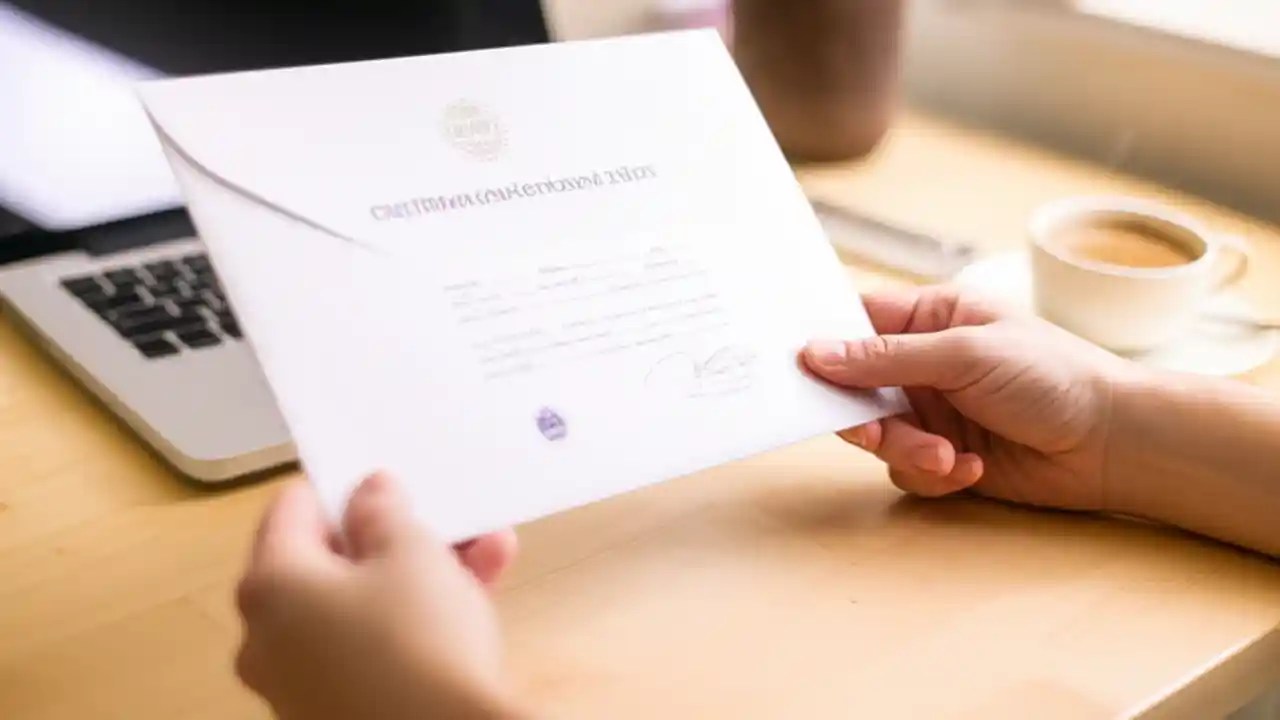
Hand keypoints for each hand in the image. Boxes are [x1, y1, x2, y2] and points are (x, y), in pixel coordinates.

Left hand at [235, 473, 522, 719]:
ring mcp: (297, 684)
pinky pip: (370, 649)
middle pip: (329, 563)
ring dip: (420, 576)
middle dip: (394, 537)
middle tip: (447, 521)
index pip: (292, 507)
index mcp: (269, 584)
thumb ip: (383, 511)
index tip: (392, 484)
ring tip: (489, 552)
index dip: (343, 487)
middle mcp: (266, 637)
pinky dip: (412, 623)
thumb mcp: (411, 553)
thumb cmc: (419, 637)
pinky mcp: (335, 712)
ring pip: (359, 608)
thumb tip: (367, 494)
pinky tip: (478, 602)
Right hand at [804, 285, 1137, 511]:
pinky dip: (933, 474)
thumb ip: (886, 357)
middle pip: (855, 388)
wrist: (1113, 444)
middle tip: (873, 433)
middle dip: (867, 417)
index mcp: (930, 318)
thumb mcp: (965, 355)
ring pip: (877, 436)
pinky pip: (905, 470)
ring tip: (950, 458)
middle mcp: (924, 363)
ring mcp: (933, 411)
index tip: (801, 370)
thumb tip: (815, 353)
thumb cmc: (1054, 377)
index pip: (856, 322)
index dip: (825, 344)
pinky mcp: (944, 455)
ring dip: (907, 451)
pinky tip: (973, 469)